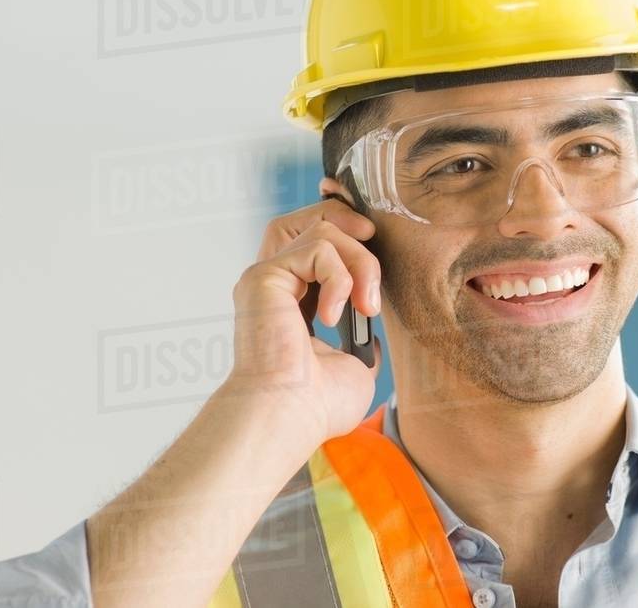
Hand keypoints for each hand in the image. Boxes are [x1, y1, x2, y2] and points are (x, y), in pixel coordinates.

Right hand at [223, 190, 382, 443]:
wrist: (289, 416)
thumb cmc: (316, 406)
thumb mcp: (355, 365)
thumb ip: (360, 338)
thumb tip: (368, 328)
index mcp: (292, 302)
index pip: (316, 244)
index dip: (348, 235)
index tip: (374, 261)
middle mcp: (275, 285)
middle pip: (315, 221)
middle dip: (354, 233)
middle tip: (373, 275)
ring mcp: (267, 277)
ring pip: (323, 231)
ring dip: (359, 263)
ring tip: (364, 307)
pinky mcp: (264, 276)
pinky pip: (318, 249)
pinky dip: (340, 278)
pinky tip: (331, 316)